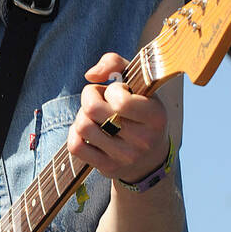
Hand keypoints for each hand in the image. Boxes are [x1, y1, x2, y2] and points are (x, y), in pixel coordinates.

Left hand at [67, 52, 169, 183]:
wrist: (150, 157)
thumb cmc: (140, 110)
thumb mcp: (138, 82)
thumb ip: (115, 63)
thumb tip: (90, 75)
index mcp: (155, 116)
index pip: (119, 101)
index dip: (110, 90)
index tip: (116, 92)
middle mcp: (143, 139)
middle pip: (93, 110)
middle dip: (90, 97)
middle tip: (98, 99)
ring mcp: (125, 157)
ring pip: (82, 126)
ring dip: (82, 115)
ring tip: (93, 115)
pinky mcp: (108, 168)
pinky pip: (76, 146)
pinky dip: (74, 134)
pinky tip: (86, 131)